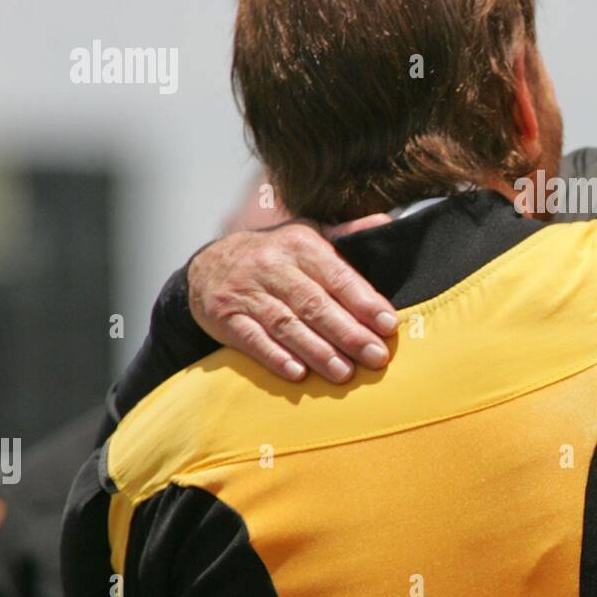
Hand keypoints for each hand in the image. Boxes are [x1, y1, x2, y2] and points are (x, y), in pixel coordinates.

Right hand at [187, 214, 396, 382]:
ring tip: (345, 373)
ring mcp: (246, 292)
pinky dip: (275, 357)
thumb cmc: (274, 255)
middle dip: (349, 333)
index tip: (388, 324)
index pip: (338, 275)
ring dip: (318, 352)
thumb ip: (346, 234)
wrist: (208, 265)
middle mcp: (272, 265)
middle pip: (315, 304)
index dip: (364, 301)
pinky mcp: (224, 317)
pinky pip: (252, 339)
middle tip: (376, 356)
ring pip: (287, 324)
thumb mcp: (307, 235)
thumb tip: (386, 222)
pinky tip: (298, 374)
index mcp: (300, 244)